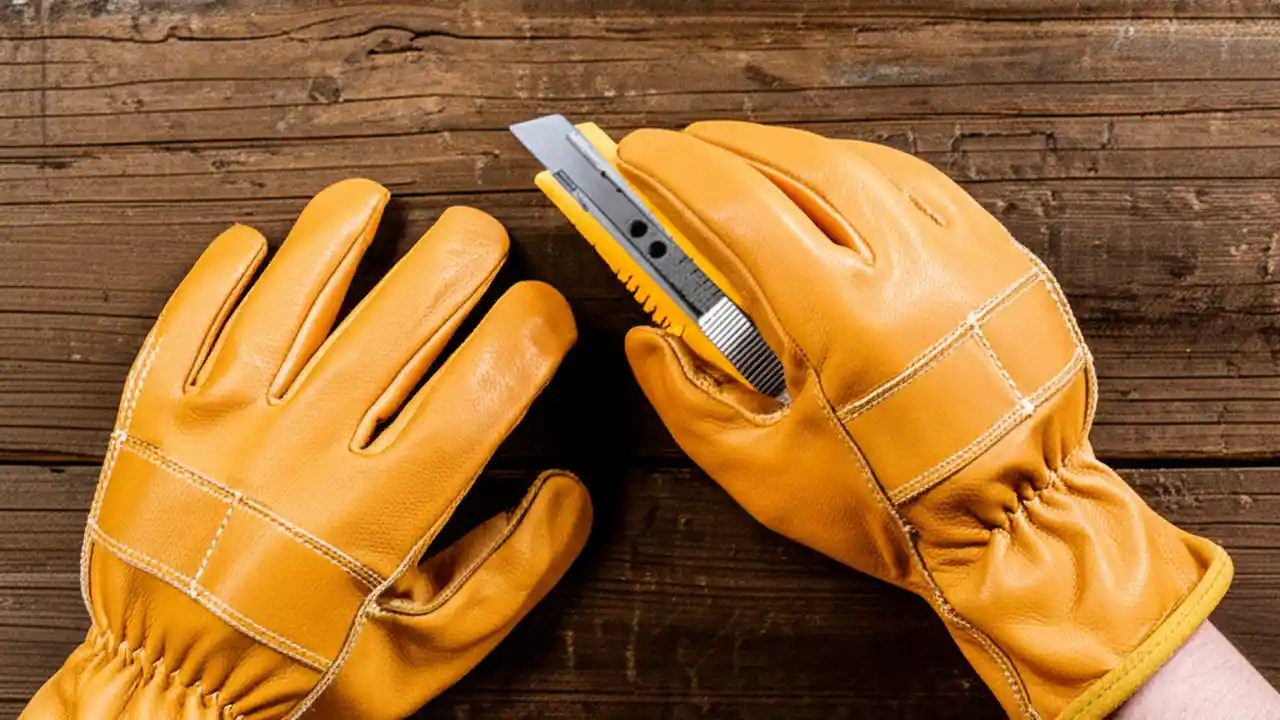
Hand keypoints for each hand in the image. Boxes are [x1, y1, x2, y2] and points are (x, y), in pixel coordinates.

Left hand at [22, 179, 591, 719]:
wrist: (170, 693)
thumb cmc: (306, 672)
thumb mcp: (429, 653)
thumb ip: (510, 572)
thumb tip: (570, 492)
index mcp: (374, 515)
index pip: (476, 392)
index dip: (529, 333)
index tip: (543, 314)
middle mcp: (298, 456)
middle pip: (397, 322)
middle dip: (458, 260)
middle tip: (482, 237)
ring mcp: (219, 428)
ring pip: (291, 298)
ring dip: (339, 235)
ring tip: (372, 202)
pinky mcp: (156, 420)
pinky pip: (188, 319)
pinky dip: (225, 271)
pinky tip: (259, 245)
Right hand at [617, 122, 1230, 718]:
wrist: (1022, 525)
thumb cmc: (895, 510)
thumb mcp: (764, 475)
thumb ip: (687, 401)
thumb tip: (644, 340)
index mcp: (845, 323)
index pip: (741, 209)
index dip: (676, 171)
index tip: (639, 156)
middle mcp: (911, 271)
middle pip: (798, 163)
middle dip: (727, 145)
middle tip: (683, 150)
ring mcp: (966, 255)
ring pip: (862, 163)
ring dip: (791, 153)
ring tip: (746, 164)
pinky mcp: (1001, 258)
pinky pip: (919, 185)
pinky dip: (861, 173)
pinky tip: (831, 184)